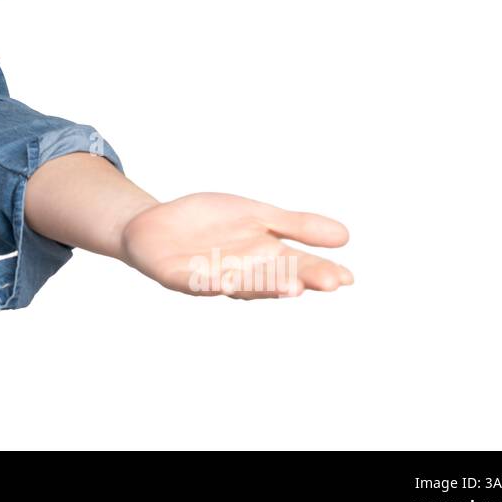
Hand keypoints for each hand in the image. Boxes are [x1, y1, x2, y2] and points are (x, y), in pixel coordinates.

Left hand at [121, 192, 352, 299]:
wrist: (154, 224)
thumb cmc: (210, 224)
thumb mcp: (257, 216)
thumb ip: (296, 226)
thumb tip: (346, 236)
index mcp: (262, 257)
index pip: (296, 266)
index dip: (319, 271)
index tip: (347, 278)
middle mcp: (241, 272)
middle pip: (273, 277)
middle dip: (298, 279)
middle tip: (327, 283)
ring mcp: (210, 276)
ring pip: (239, 283)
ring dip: (263, 285)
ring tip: (290, 285)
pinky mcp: (177, 276)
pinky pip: (193, 282)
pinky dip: (208, 283)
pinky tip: (222, 282)